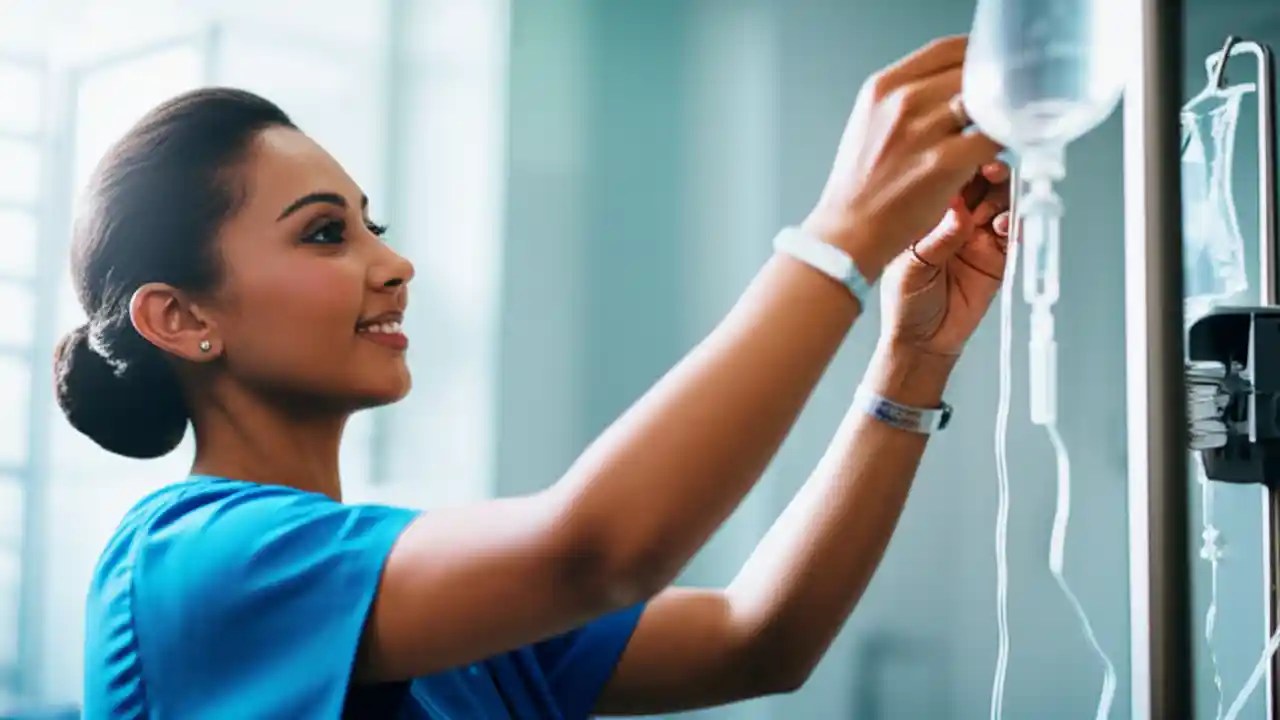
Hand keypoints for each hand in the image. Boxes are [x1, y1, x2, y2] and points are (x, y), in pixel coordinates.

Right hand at [801, 36, 1001, 283]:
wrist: (848, 231)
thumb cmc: (860, 184)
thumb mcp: (870, 123)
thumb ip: (906, 97)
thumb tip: (952, 83)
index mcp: (883, 86)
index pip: (946, 49)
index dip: (976, 55)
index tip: (989, 67)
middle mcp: (902, 101)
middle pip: (970, 73)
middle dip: (991, 89)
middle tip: (999, 106)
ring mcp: (923, 131)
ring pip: (985, 103)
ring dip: (999, 116)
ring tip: (997, 131)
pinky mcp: (944, 163)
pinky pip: (991, 139)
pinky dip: (1002, 143)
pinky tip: (998, 154)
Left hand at [878, 162, 1012, 358]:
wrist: (923, 341)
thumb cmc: (905, 303)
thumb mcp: (911, 269)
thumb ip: (937, 242)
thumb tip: (960, 214)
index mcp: (929, 213)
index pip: (949, 178)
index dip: (962, 165)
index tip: (971, 159)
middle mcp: (956, 218)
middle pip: (982, 182)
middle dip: (991, 172)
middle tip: (994, 173)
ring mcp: (979, 236)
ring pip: (1002, 202)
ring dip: (1005, 197)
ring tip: (997, 209)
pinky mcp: (998, 257)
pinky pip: (1014, 232)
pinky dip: (1016, 223)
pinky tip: (1007, 227)